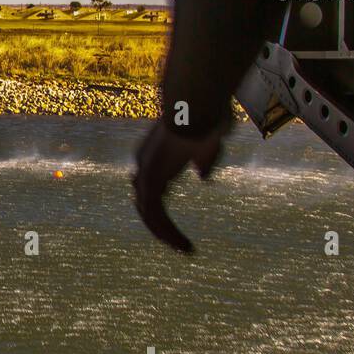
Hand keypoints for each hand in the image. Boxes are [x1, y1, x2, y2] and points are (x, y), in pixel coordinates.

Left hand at [132, 119, 224, 253]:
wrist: (196, 103)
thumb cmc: (207, 113)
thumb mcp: (209, 139)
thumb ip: (204, 158)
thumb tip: (201, 175)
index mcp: (155, 153)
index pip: (150, 187)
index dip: (159, 206)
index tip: (174, 222)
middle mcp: (145, 162)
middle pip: (145, 202)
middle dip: (159, 226)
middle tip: (177, 244)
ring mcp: (145, 171)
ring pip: (149, 212)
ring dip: (165, 234)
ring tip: (185, 250)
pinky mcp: (152, 180)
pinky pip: (156, 214)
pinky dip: (168, 232)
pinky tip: (185, 245)